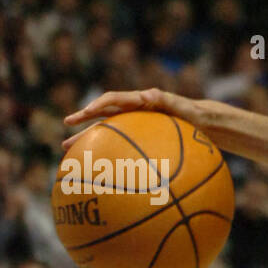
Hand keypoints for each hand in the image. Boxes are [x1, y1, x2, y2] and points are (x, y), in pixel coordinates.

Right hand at [61, 87, 223, 152]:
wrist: (201, 122)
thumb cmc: (193, 114)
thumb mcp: (182, 106)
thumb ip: (166, 100)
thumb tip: (148, 94)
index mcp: (138, 101)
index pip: (112, 100)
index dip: (97, 106)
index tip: (85, 113)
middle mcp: (132, 112)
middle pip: (102, 117)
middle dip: (83, 124)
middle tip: (65, 131)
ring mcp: (133, 125)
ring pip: (106, 134)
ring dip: (89, 142)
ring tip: (69, 153)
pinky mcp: (138, 138)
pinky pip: (120, 147)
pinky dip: (109, 157)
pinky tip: (101, 173)